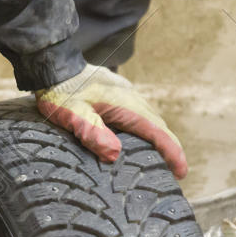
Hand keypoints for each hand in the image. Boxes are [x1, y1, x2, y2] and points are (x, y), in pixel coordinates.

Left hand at [36, 64, 187, 178]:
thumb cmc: (60, 92)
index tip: (181, 171)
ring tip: (164, 159)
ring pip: (149, 119)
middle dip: (170, 148)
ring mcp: (125, 94)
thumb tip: (115, 154)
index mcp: (124, 104)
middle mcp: (131, 98)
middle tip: (177, 172)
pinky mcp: (117, 94)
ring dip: (159, 138)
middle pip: (158, 126)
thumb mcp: (71, 114)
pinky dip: (146, 129)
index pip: (155, 131)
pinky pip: (139, 114)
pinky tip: (141, 138)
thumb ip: (92, 132)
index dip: (171, 152)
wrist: (54, 65)